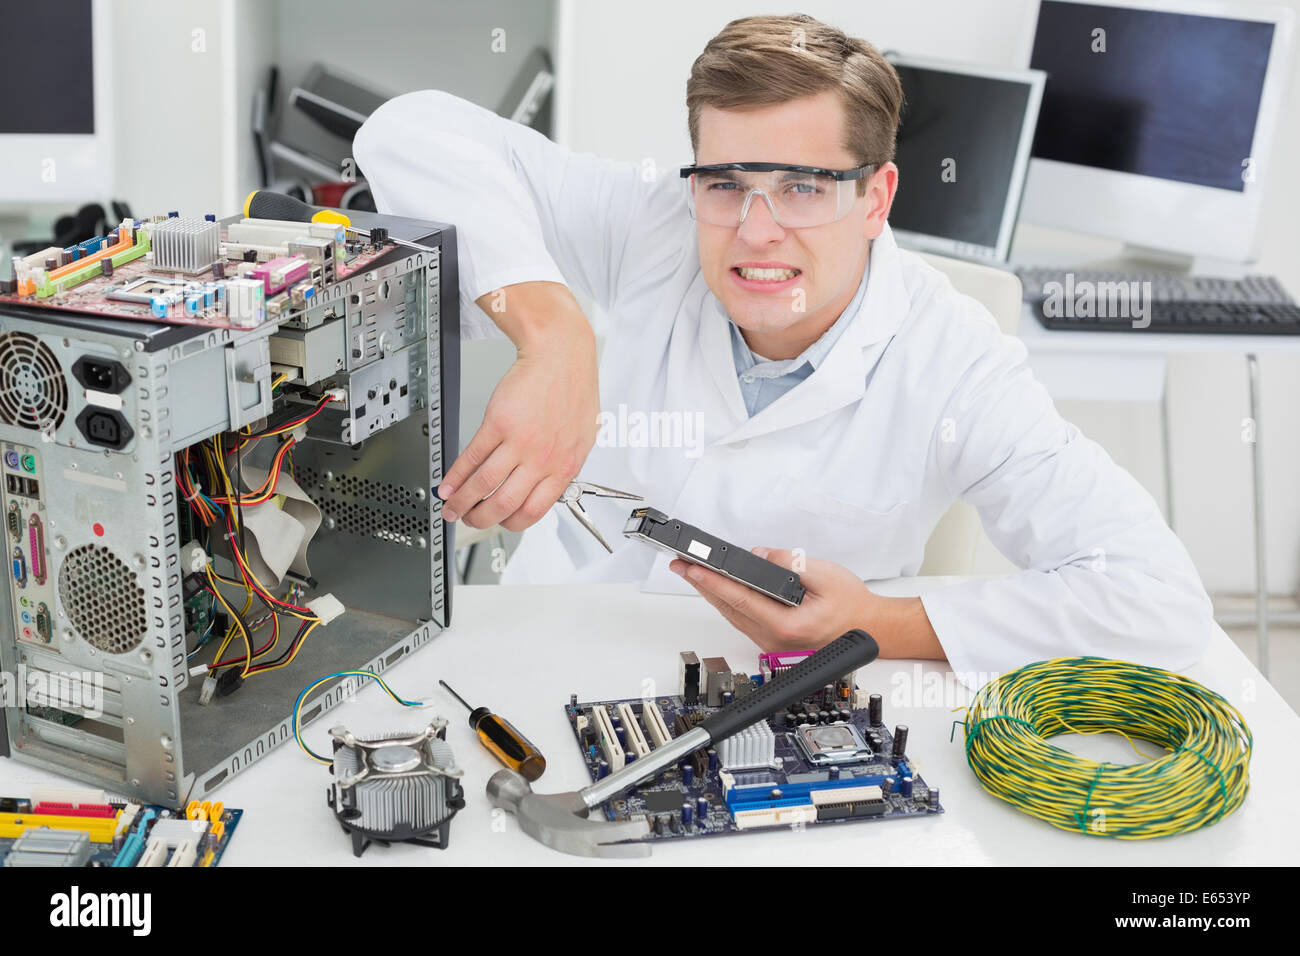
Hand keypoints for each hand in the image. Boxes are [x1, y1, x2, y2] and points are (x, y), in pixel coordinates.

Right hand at [438, 282, 599, 531]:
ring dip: (463, 501)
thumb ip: (564, 464)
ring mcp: (520, 442)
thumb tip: (549, 486)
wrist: (561, 353)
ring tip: (452, 507)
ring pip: (484, 484)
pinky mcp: (499, 423)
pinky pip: (473, 457)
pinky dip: (456, 475)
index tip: (498, 523)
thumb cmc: (573, 388)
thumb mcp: (582, 436)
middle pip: (505, 504)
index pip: (534, 510)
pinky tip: (448, 483)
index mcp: (565, 466)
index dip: (510, 522)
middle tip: (469, 520)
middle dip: (481, 519)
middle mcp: (543, 459)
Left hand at [671, 546, 944, 658]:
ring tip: (693, 573)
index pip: (740, 598)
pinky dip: (727, 601)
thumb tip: (761, 556)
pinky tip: (718, 589)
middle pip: (729, 608)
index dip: (713, 582)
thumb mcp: (825, 574)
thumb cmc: (852, 605)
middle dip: (703, 585)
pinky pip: (742, 619)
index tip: (693, 568)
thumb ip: (791, 564)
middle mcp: (775, 638)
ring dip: (712, 593)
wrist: (870, 630)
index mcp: (787, 625)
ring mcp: (772, 642)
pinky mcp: (772, 639)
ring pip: (733, 615)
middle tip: (681, 565)